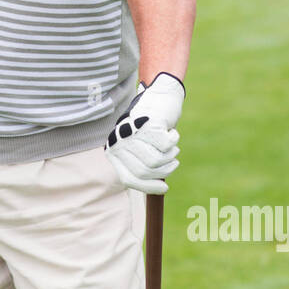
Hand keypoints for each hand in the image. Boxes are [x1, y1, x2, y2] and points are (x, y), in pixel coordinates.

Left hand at [104, 71, 184, 194]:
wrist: (159, 97)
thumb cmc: (150, 127)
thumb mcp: (140, 149)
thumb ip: (142, 167)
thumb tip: (154, 191)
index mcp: (114, 151)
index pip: (129, 179)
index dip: (148, 187)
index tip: (164, 189)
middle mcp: (119, 142)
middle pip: (144, 172)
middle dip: (164, 170)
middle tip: (173, 161)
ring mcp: (132, 133)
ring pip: (156, 160)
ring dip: (170, 155)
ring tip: (170, 145)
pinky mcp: (147, 124)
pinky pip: (166, 146)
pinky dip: (173, 140)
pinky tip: (170, 131)